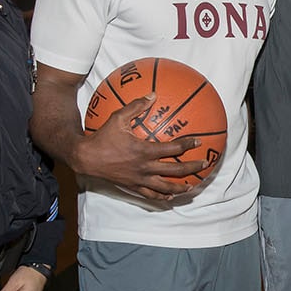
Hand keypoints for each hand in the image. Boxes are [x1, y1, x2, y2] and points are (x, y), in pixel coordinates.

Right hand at [69, 94, 203, 202]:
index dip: (187, 145)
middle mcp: (145, 167)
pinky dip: (162, 196)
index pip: (173, 149)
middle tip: (204, 164)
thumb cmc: (102, 137)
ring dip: (181, 187)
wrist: (86, 158)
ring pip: (165, 187)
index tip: (198, 142)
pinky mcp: (132, 187)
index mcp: (144, 151)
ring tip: (192, 187)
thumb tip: (152, 94)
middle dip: (192, 167)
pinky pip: (150, 195)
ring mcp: (139, 179)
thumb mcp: (118, 118)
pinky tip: (169, 196)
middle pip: (175, 170)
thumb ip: (136, 106)